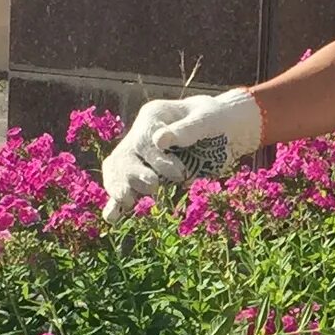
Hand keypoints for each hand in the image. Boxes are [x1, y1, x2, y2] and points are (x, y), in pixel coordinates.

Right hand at [100, 90, 261, 217]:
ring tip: (128, 202)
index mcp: (152, 116)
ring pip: (117, 172)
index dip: (157, 159)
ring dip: (120, 189)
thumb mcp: (207, 118)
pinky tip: (112, 217)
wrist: (223, 129)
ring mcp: (138, 156)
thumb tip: (160, 139)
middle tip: (154, 186)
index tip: (180, 173)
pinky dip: (117, 203)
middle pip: (123, 157)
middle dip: (134, 175)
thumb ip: (187, 129)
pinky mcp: (143, 176)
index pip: (143, 140)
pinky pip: (123, 188)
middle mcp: (140, 136)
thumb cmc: (216, 119)